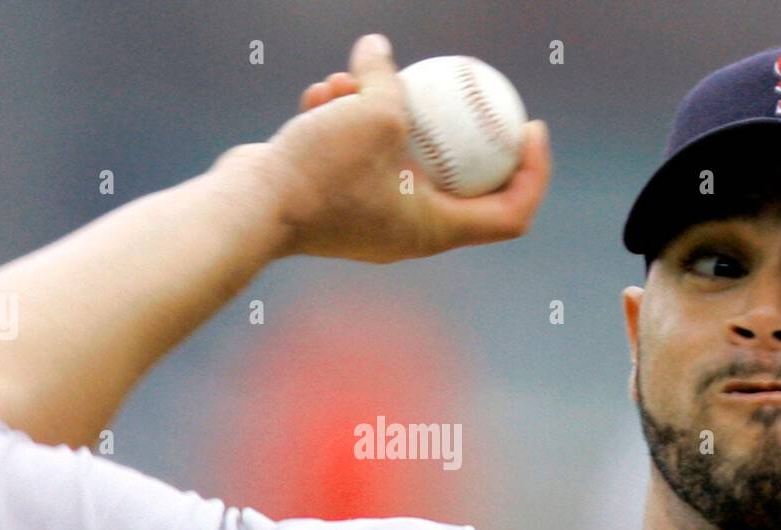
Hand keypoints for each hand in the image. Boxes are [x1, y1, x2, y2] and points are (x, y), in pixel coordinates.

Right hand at [211, 34, 551, 263]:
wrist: (247, 209)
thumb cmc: (319, 174)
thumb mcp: (374, 114)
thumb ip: (387, 79)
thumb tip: (379, 49)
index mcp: (434, 229)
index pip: (509, 212)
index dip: (533, 171)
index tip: (529, 125)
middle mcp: (408, 230)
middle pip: (461, 180)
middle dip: (459, 127)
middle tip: (469, 88)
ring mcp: (371, 216)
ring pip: (399, 154)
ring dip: (381, 108)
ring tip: (351, 80)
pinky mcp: (337, 199)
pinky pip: (359, 154)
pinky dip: (346, 121)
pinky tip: (322, 93)